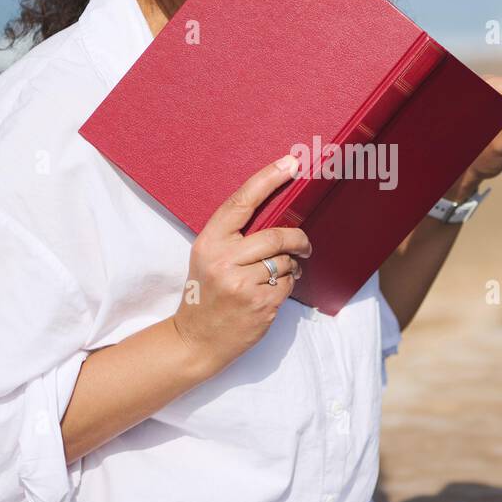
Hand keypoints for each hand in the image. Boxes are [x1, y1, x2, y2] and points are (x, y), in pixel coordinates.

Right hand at [172, 154, 312, 377]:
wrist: (197, 339)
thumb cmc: (206, 293)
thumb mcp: (208, 257)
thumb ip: (235, 236)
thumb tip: (279, 212)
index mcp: (210, 242)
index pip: (243, 202)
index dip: (269, 179)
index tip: (291, 162)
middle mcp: (224, 260)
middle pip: (277, 235)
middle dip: (298, 239)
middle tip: (304, 245)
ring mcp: (242, 284)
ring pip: (286, 262)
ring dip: (290, 268)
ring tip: (274, 277)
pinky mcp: (260, 304)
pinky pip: (288, 284)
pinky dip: (287, 286)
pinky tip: (270, 294)